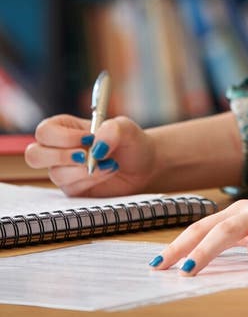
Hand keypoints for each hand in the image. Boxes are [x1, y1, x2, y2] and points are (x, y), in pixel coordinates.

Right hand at [25, 113, 155, 197]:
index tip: (89, 138)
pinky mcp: (73, 189)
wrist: (143, 167)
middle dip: (61, 156)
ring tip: (109, 163)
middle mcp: (58, 149)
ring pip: (56, 174)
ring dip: (84, 169)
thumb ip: (113, 129)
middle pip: (34, 155)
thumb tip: (97, 146)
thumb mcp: (126, 128)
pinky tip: (108, 171)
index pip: (44, 131)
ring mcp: (63, 171)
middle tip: (86, 156)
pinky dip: (92, 180)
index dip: (63, 137)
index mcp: (65, 128)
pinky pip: (71, 188)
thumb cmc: (131, 142)